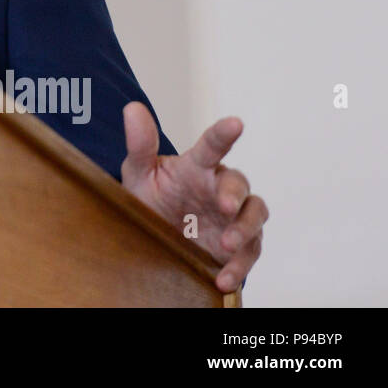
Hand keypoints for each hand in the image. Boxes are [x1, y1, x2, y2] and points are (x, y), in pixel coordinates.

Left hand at [119, 102, 267, 292]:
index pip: (211, 146)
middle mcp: (220, 187)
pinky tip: (223, 279)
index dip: (223, 133)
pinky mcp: (240, 245)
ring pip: (254, 215)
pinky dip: (239, 266)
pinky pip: (250, 252)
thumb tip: (132, 108)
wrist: (156, 238)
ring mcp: (233, 216)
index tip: (235, 122)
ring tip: (226, 245)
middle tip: (225, 206)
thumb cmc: (151, 197)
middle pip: (240, 183)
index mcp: (197, 166)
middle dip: (235, 193)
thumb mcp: (139, 174)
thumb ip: (139, 145)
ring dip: (244, 230)